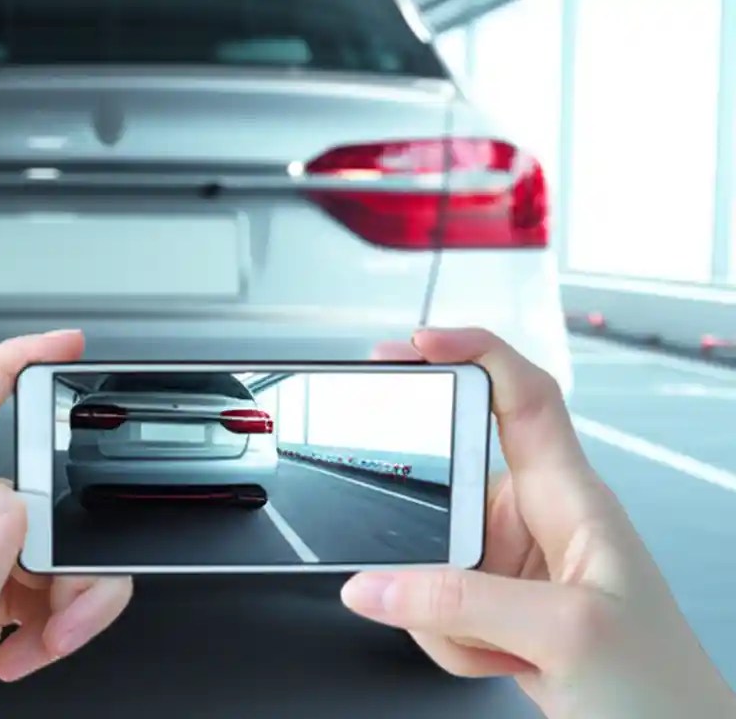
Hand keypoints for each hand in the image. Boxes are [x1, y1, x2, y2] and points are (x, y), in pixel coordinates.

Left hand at [0, 330, 132, 718]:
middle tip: (65, 615)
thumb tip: (22, 494)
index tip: (63, 345)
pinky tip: (21, 653)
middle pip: (32, 500)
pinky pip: (34, 586)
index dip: (12, 364)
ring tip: (38, 649)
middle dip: (67, 558)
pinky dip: (48, 623)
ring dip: (61, 603)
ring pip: (44, 549)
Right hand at [344, 328, 734, 718]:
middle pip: (444, 491)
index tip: (412, 345)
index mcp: (572, 497)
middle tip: (448, 590)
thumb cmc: (659, 687)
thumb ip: (458, 604)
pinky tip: (498, 660)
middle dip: (427, 549)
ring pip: (427, 560)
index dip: (471, 352)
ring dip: (443, 615)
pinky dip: (448, 642)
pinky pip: (433, 608)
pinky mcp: (495, 608)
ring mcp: (513, 568)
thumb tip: (371, 584)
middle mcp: (538, 522)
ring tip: (501, 645)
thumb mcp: (562, 632)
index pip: (522, 394)